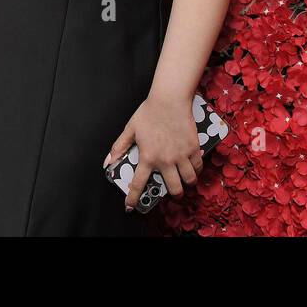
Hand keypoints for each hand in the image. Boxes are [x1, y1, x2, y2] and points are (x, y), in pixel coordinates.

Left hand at [103, 95, 203, 210]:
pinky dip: (196, 170)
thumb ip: (119, 146)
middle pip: (173, 189)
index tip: (130, 207)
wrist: (170, 99)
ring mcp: (181, 155)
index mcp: (147, 157)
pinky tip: (193, 167)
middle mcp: (165, 160)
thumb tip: (108, 162)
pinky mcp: (193, 148)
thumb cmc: (149, 112)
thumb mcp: (131, 128)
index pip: (138, 184)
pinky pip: (198, 167)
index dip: (133, 199)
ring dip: (187, 183)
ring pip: (188, 180)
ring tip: (185, 180)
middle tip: (173, 191)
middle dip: (174, 194)